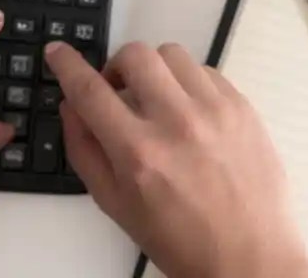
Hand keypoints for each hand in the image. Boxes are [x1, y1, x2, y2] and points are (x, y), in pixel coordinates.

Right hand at [45, 41, 307, 277]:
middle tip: (118, 91)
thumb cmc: (182, 240)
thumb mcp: (116, 205)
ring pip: (171, 54)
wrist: (250, 257)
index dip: (66, 64)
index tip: (58, 52)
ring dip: (155, 71)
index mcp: (139, 153)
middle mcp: (176, 123)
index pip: (89, 90)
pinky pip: (206, 71)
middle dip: (116, 67)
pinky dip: (188, 83)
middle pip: (133, 55)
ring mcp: (214, 111)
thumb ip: (85, 151)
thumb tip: (71, 107)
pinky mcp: (242, 107)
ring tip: (158, 100)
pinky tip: (190, 111)